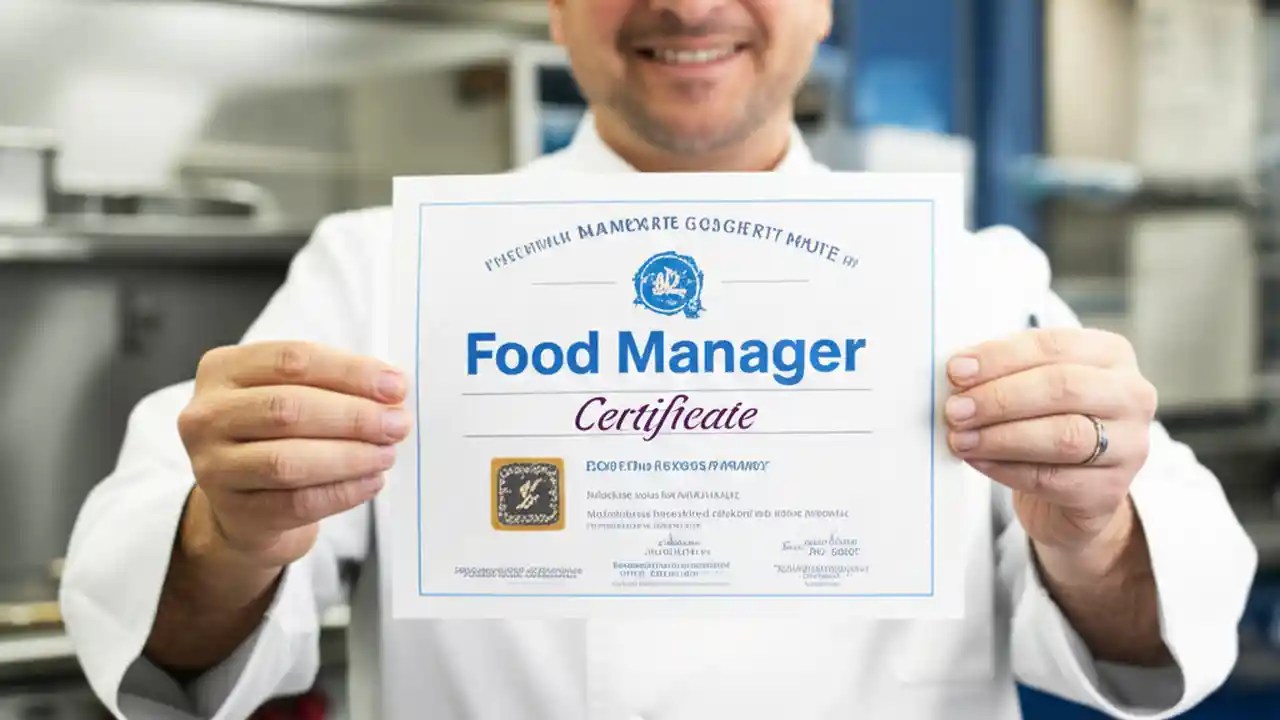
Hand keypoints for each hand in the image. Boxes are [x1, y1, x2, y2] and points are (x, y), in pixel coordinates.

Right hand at [177, 342, 410, 567]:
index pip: (292, 360)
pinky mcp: (234, 511)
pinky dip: (342, 491)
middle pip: (288, 409)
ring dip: (349, 456)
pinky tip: (371, 481)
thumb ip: (335, 384)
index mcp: (223, 369)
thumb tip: (392, 388)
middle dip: (353, 416)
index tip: (395, 385)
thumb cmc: (276, 434)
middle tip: (397, 423)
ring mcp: (213, 467)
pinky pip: (296, 503)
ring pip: (288, 460)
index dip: (350, 371)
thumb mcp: (292, 393)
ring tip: (386, 453)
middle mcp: (207, 416)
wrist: (245, 501)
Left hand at [944, 329, 1157, 555]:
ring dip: (1001, 436)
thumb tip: (959, 371)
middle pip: (1062, 388)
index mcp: (1111, 356)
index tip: (957, 370)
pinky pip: (1052, 478)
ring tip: (961, 438)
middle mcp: (1131, 396)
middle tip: (957, 409)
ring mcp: (1129, 446)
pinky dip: (1006, 468)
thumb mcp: (1034, 386)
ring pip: (1063, 436)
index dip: (1000, 357)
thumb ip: (1005, 373)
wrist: (1074, 490)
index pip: (1053, 346)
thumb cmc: (1050, 423)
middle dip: (1000, 398)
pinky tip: (978, 461)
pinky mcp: (1110, 491)